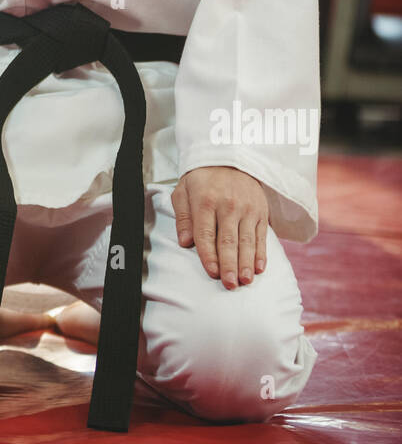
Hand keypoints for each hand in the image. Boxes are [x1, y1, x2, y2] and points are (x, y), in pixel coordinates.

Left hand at [171, 166, 267, 287]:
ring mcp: (247, 208)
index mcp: (205, 200)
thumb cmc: (202, 180)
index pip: (206, 233)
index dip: (209, 255)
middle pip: (229, 240)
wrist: (229, 158)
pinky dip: (261, 253)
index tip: (212, 272)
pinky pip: (262, 235)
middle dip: (229, 265)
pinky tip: (259, 268)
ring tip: (246, 281)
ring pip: (247, 240)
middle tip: (230, 285)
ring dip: (246, 263)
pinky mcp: (261, 211)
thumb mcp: (183, 191)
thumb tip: (184, 243)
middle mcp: (228, 205)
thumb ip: (182, 217)